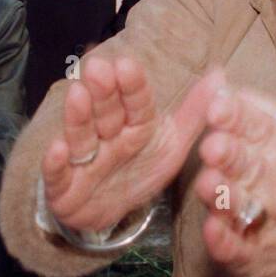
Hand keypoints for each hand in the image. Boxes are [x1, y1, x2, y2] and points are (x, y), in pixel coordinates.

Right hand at [43, 56, 218, 232]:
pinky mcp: (63, 187)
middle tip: (99, 67)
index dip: (132, 86)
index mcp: (133, 126)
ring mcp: (83, 161)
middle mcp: (106, 138)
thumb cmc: (137, 170)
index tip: (127, 64)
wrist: (104, 212)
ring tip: (77, 94)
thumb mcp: (171, 146)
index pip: (136, 104)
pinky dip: (55, 164)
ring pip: (81, 136)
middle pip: (106, 114)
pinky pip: (58, 175)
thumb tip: (220, 74)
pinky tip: (57, 149)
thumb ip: (195, 114)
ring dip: (78, 117)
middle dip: (103, 93)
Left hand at [193, 87, 275, 276]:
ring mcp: (262, 219)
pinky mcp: (251, 254)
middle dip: (231, 155)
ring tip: (209, 184)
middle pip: (249, 166)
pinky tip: (213, 231)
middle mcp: (270, 179)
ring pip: (242, 207)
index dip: (235, 116)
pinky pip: (238, 248)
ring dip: (225, 196)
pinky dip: (225, 242)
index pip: (254, 125)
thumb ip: (249, 107)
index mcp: (275, 143)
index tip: (217, 107)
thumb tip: (217, 79)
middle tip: (212, 146)